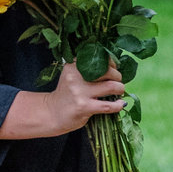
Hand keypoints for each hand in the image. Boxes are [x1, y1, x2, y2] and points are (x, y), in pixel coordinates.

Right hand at [0, 59, 123, 140]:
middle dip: (117, 76)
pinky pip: (108, 105)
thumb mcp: (72, 76)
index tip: (113, 69)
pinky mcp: (83, 107)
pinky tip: (120, 104)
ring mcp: (79, 92)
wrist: (52, 113)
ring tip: (119, 91)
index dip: (111, 63)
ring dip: (120, 89)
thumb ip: (87, 69)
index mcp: (73, 65)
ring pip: (111, 86)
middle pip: (107, 71)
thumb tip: (114, 66)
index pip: (99, 58)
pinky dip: (118, 105)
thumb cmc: (67, 94)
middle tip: (117, 82)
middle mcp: (75, 76)